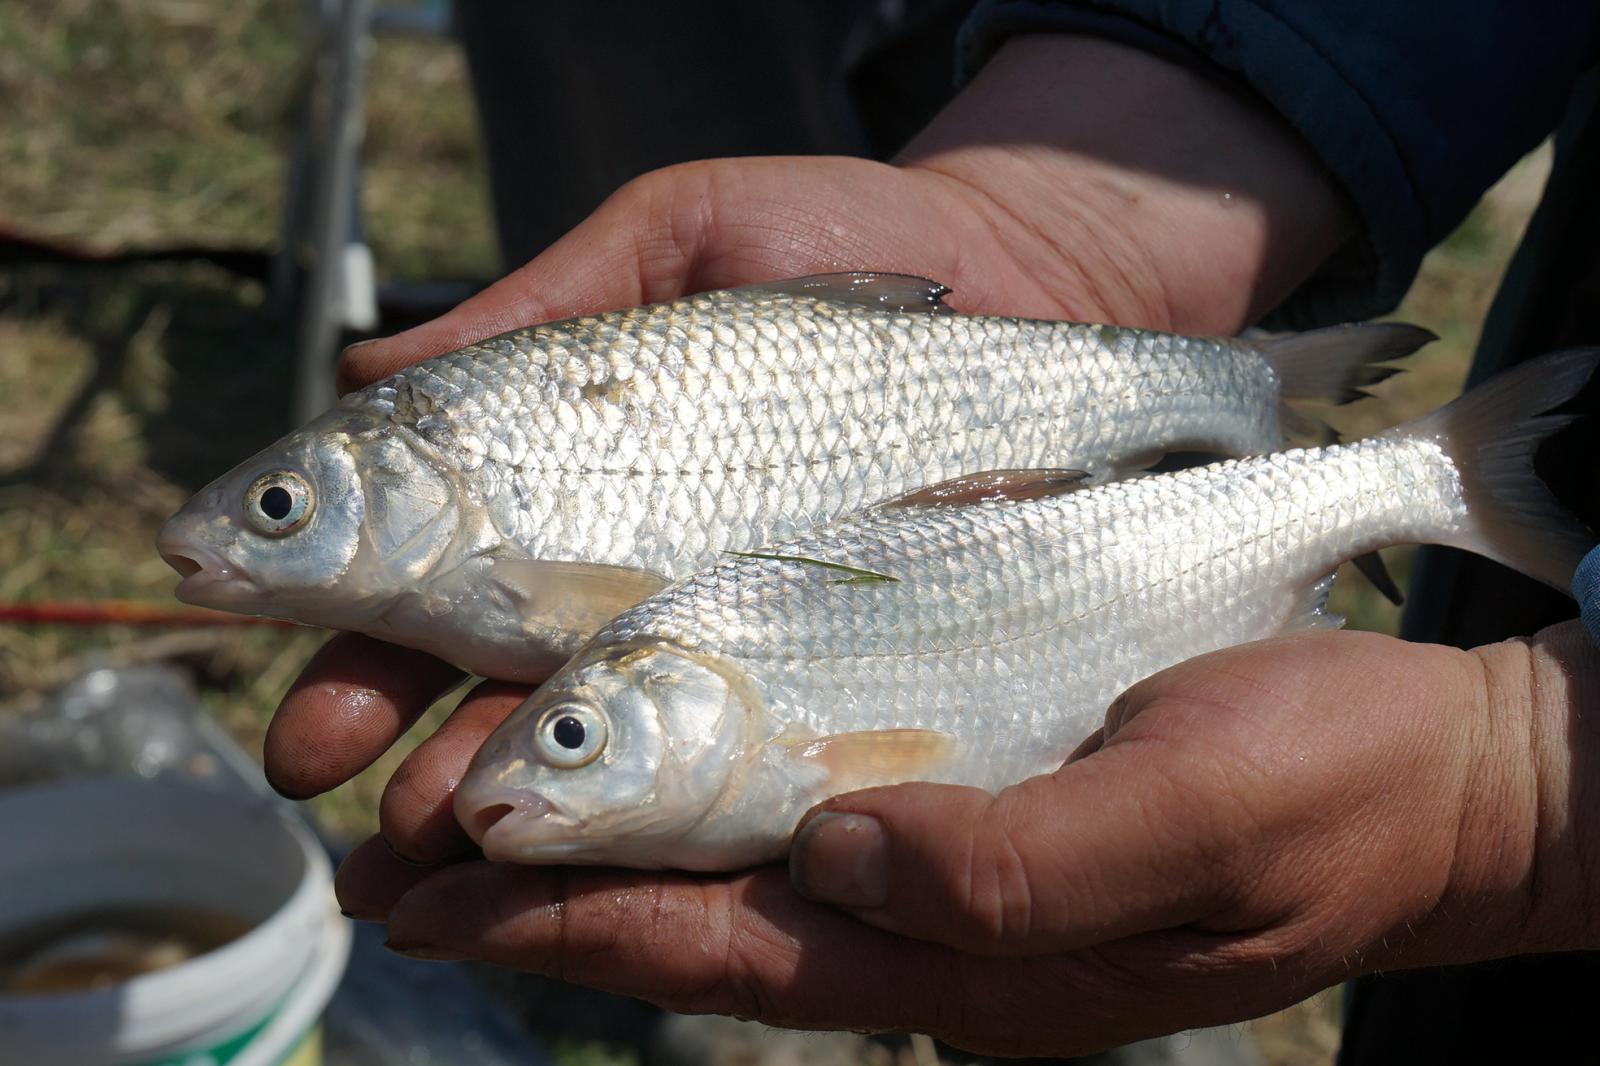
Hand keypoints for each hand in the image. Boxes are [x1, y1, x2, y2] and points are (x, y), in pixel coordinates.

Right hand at [266, 35, 1352, 860]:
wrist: (1029, 272)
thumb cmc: (845, 234)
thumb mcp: (680, 237)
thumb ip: (542, 305)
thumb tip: (370, 364)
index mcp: (574, 478)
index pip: (427, 571)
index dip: (346, 627)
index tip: (284, 673)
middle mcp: (633, 569)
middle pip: (479, 673)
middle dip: (390, 735)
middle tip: (331, 784)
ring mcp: (725, 619)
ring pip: (586, 729)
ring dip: (488, 789)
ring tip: (424, 842)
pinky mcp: (824, 653)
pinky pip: (728, 735)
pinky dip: (651, 797)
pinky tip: (584, 847)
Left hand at [332, 625, 1599, 1056]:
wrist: (1438, 780)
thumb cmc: (1333, 793)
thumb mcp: (1197, 820)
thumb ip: (1025, 863)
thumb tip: (851, 854)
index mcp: (977, 955)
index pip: (742, 944)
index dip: (587, 921)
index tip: (448, 894)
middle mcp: (940, 927)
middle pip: (705, 920)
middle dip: (548, 898)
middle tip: (395, 865)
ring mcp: (956, 873)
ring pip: (742, 873)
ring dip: (604, 851)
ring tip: (466, 827)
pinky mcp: (983, 804)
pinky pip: (816, 814)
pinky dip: (708, 801)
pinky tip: (650, 774)